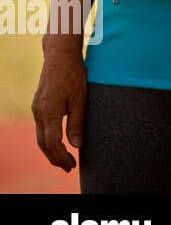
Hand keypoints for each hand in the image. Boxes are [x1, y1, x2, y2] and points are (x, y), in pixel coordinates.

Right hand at [32, 49, 86, 171]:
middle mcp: (38, 113)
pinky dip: (48, 139)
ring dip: (51, 150)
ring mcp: (36, 109)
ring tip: (64, 159)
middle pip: (43, 144)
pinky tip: (58, 142)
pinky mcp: (38, 105)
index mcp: (48, 113)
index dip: (62, 157)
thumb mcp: (80, 100)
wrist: (60, 56)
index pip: (53, 144)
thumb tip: (76, 145)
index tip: (72, 165)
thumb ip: (76, 123)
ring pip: (40, 137)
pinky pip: (41, 127)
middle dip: (55, 158)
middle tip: (68, 168)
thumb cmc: (73, 75)